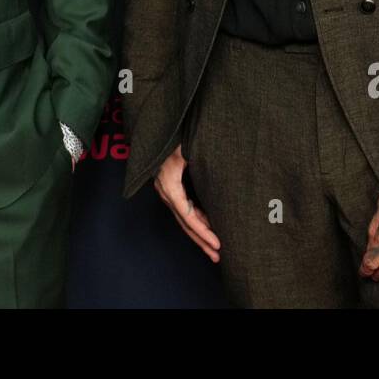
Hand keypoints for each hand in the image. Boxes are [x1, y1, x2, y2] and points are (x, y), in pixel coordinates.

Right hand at [153, 143, 220, 262]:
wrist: (157, 122)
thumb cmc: (174, 131)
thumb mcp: (187, 146)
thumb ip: (200, 161)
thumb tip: (221, 175)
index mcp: (169, 182)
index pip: (187, 214)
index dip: (202, 231)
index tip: (217, 243)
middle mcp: (165, 189)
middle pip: (184, 222)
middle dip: (201, 240)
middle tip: (218, 256)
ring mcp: (165, 188)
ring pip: (183, 217)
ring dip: (199, 233)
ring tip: (214, 249)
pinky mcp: (169, 185)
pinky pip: (183, 208)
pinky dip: (195, 220)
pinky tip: (208, 228)